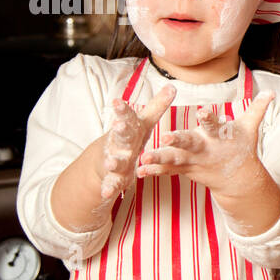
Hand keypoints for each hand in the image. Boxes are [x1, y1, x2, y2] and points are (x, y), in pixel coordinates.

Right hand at [100, 84, 174, 199]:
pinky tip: (106, 193)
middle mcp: (120, 142)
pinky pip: (111, 183)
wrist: (107, 161)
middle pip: (120, 135)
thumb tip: (172, 85)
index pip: (126, 116)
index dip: (122, 109)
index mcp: (129, 128)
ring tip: (112, 163)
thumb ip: (157, 106)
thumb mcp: (144, 122)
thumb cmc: (130, 137)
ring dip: (113, 161)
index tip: (117, 101)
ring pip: (114, 160)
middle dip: (120, 130)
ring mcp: (115, 159)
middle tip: (119, 124)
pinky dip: (109, 188)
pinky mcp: (113, 177)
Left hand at [136, 92, 273, 194]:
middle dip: (178, 141)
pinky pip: (168, 171)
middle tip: (164, 137)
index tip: (201, 111)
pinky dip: (154, 171)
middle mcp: (205, 149)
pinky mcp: (186, 170)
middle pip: (190, 143)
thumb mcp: (251, 128)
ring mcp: (194, 161)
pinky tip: (139, 170)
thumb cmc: (242, 148)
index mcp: (219, 136)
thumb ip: (257, 108)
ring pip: (175, 159)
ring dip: (159, 158)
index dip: (208, 117)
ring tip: (143, 158)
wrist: (238, 179)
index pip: (214, 124)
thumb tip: (272, 91)